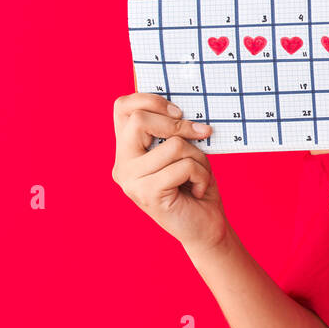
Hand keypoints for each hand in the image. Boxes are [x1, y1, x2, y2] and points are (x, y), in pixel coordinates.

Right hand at [111, 92, 230, 250]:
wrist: (206, 228)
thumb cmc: (196, 185)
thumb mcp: (186, 150)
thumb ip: (175, 131)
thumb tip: (183, 111)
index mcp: (127, 150)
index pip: (123, 107)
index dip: (151, 99)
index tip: (179, 112)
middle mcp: (122, 164)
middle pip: (140, 120)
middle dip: (179, 125)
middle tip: (202, 134)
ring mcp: (131, 181)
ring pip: (172, 145)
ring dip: (198, 158)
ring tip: (198, 175)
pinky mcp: (147, 193)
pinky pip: (182, 166)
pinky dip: (201, 175)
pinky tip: (198, 190)